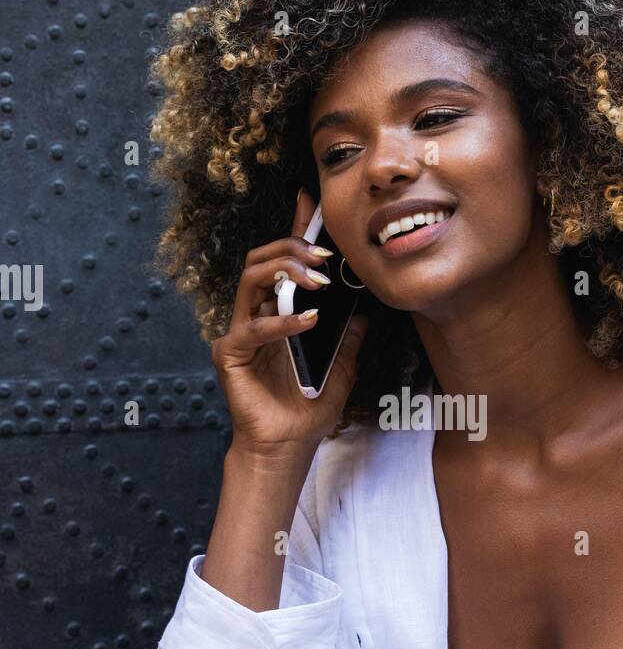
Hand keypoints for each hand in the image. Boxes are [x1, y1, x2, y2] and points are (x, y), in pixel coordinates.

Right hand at [210, 189, 368, 453]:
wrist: (288, 446)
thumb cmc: (308, 409)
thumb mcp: (341, 366)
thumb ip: (348, 337)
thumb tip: (365, 310)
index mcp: (279, 313)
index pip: (284, 263)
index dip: (294, 230)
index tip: (308, 201)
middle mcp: (256, 316)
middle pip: (261, 260)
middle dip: (292, 247)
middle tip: (324, 256)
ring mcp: (240, 332)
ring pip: (251, 280)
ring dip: (285, 271)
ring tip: (318, 281)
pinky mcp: (230, 354)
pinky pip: (253, 328)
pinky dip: (282, 321)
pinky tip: (309, 321)